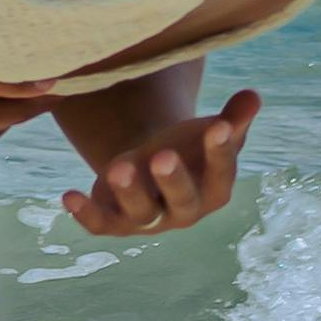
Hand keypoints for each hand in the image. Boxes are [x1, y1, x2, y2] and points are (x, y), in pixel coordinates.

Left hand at [56, 87, 255, 233]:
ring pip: (140, 213)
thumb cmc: (189, 147)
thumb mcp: (209, 131)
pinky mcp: (114, 222)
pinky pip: (100, 224)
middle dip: (172, 180)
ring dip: (127, 191)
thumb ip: (233, 117)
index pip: (221, 173)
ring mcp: (148, 219)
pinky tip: (68, 195)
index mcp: (214, 189)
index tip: (218, 125)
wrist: (151, 167)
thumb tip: (253, 96)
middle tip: (163, 155)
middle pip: (181, 201)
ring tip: (117, 165)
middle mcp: (184, 211)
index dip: (220, 151)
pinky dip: (84, 213)